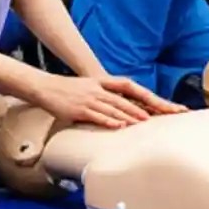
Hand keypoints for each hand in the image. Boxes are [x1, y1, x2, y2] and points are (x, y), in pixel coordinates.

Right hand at [29, 74, 179, 128]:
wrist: (46, 88)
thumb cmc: (69, 90)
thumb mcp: (90, 88)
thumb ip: (106, 96)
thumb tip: (123, 109)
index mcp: (103, 82)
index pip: (130, 87)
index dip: (147, 95)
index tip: (162, 104)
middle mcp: (99, 89)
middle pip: (125, 99)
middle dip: (143, 108)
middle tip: (160, 116)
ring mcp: (89, 98)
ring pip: (114, 107)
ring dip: (129, 115)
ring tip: (144, 122)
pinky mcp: (79, 110)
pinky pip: (97, 115)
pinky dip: (109, 120)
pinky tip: (119, 125)